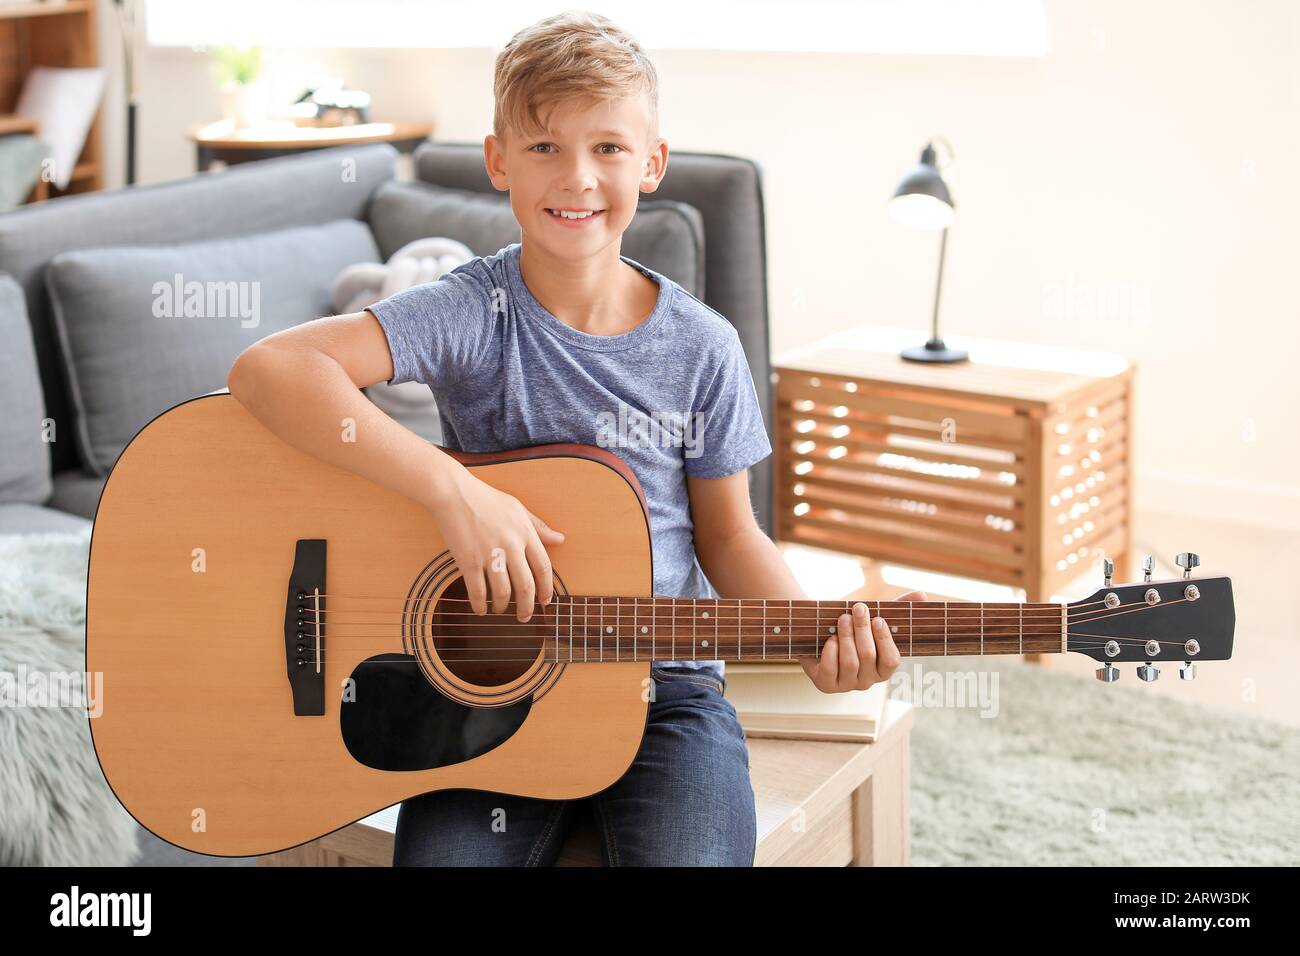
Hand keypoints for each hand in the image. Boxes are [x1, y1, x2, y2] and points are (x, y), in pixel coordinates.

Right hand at [431, 465, 564, 620]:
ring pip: (503, 592)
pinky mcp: (469, 561)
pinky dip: (480, 604)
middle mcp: (511, 546)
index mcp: (525, 533)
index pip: (544, 568)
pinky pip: (478, 591)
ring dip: (503, 607)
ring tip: (500, 611)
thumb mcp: (517, 508)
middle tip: (524, 617)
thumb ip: (538, 527)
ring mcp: (490, 554)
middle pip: (526, 586)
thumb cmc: (486, 499)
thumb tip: (560, 539)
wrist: (454, 493)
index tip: (545, 601)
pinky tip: (480, 609)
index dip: (547, 589)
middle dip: (527, 607)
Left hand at [798, 590, 928, 692]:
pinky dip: (830, 650)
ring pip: (850, 661)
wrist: (819, 636)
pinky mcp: (826, 685)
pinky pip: (830, 668)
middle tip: (857, 608)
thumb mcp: (872, 619)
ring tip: (843, 618)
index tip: (878, 619)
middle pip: (868, 656)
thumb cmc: (852, 629)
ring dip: (846, 636)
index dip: (885, 640)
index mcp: (883, 669)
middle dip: (862, 629)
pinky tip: (831, 638)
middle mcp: (867, 681)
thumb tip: (922, 594)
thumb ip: (897, 608)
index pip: (891, 660)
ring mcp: (846, 685)